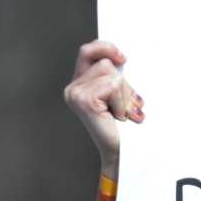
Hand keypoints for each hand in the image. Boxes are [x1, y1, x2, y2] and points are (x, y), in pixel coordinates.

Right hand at [63, 40, 143, 178]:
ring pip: (111, 75)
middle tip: (128, 106)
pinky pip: (113, 86)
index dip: (104, 47)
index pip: (87, 51)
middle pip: (104, 63)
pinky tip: (118, 117)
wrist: (120, 153)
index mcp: (78, 85)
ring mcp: (75, 93)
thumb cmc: (122, 127)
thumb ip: (113, 77)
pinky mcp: (84, 100)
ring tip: (122, 113)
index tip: (122, 58)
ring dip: (124, 95)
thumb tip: (120, 58)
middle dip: (123, 84)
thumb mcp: (118, 95)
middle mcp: (72, 88)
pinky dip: (122, 102)